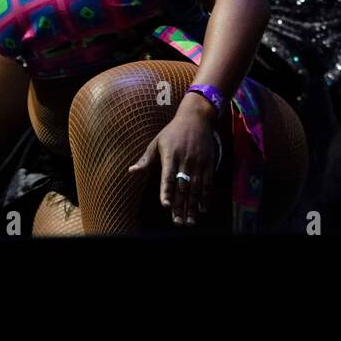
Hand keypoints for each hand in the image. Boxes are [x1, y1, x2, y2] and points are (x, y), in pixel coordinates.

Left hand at [127, 98, 217, 225]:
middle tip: (178, 222)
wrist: (197, 117)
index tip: (165, 205)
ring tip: (190, 221)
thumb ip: (146, 159)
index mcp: (170, 156)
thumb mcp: (157, 142)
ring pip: (196, 188)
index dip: (166, 191)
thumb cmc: (173, 131)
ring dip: (193, 206)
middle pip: (182, 187)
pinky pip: (208, 183)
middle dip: (180, 206)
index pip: (168, 177)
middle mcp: (185, 161)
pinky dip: (206, 197)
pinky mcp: (209, 163)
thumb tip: (131, 170)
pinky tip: (204, 208)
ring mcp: (198, 163)